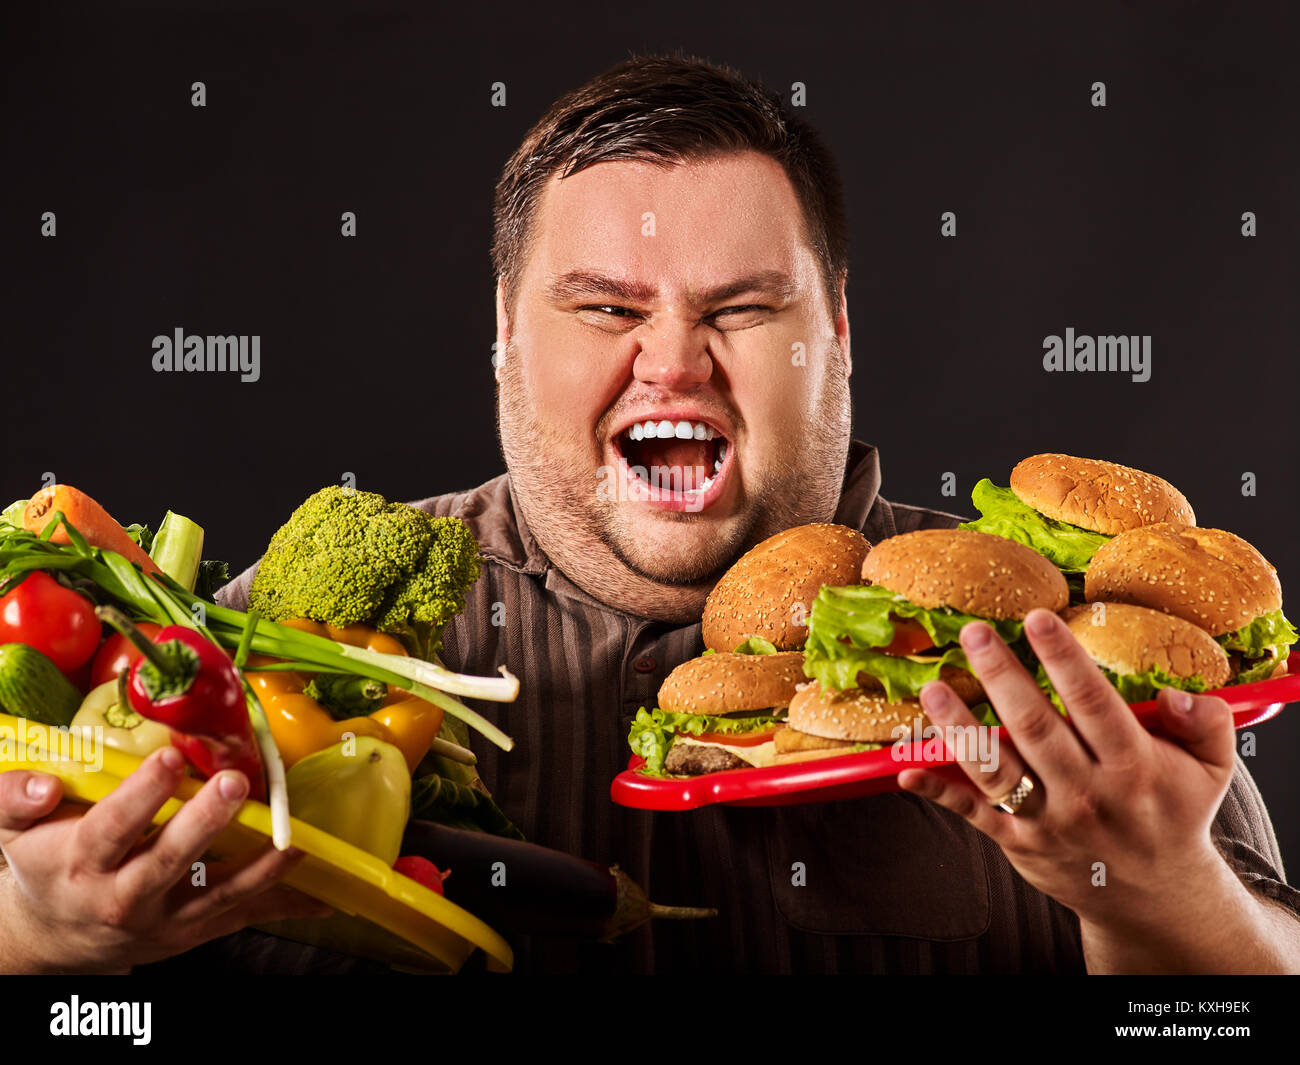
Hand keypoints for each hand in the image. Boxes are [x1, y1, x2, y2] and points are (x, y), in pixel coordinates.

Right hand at [0, 747, 331, 972]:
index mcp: (79, 861)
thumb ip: (16, 798)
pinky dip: (285, 907)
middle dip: (204, 823)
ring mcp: (163, 920)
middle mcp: (122, 896)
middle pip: (168, 861)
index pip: (112, 827)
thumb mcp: (13, 830)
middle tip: (234, 784)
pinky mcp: (193, 933)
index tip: (169, 759)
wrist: (53, 935)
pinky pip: (244, 918)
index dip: (141, 795)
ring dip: (260, 866)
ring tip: (295, 838)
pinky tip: (324, 895)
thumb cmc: (44, 864)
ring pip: (217, 894)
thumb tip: (43, 783)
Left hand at [897, 608, 1235, 930]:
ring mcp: (1048, 820)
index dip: (1062, 659)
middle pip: (1035, 727)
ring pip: (996, 769)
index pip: (1092, 702)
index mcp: (1133, 765)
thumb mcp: (1211, 769)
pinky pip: (973, 814)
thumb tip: (1176, 691)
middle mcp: (1087, 792)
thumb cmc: (1174, 815)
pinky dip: (939, 791)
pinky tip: (907, 768)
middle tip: (974, 633)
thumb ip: (1207, 722)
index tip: (1036, 618)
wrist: (1155, 897)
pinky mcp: (1018, 842)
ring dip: (960, 728)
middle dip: (1001, 676)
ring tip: (933, 688)